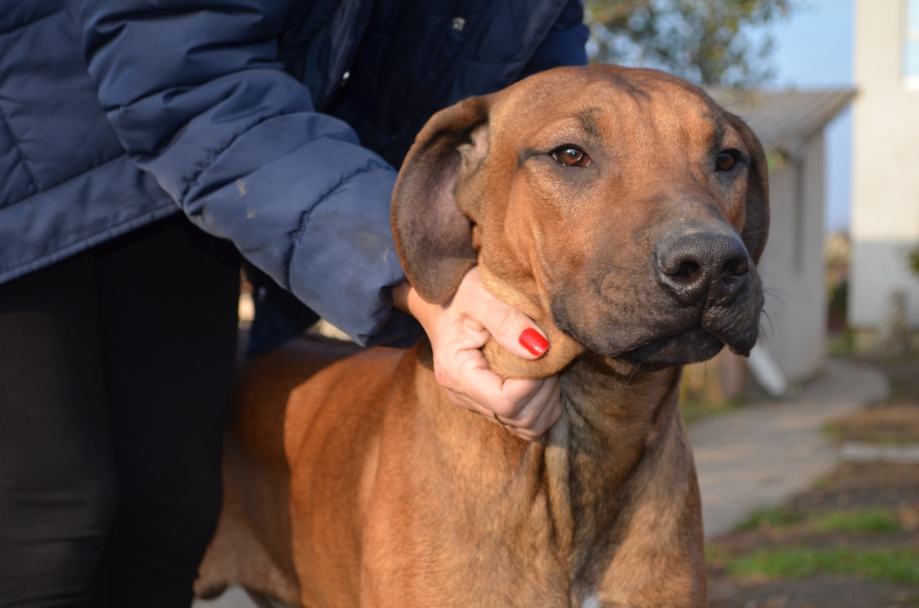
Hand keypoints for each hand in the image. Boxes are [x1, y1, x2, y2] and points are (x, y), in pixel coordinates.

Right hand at [392, 268, 561, 440]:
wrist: (442, 300)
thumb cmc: (460, 292)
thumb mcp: (480, 294)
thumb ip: (507, 319)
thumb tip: (538, 349)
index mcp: (456, 372)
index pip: (506, 402)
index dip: (535, 382)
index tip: (542, 350)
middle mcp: (463, 396)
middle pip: (519, 418)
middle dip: (545, 390)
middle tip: (548, 355)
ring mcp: (475, 404)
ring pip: (527, 426)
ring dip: (547, 399)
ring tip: (544, 364)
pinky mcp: (488, 405)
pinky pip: (526, 423)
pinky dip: (543, 405)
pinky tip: (540, 376)